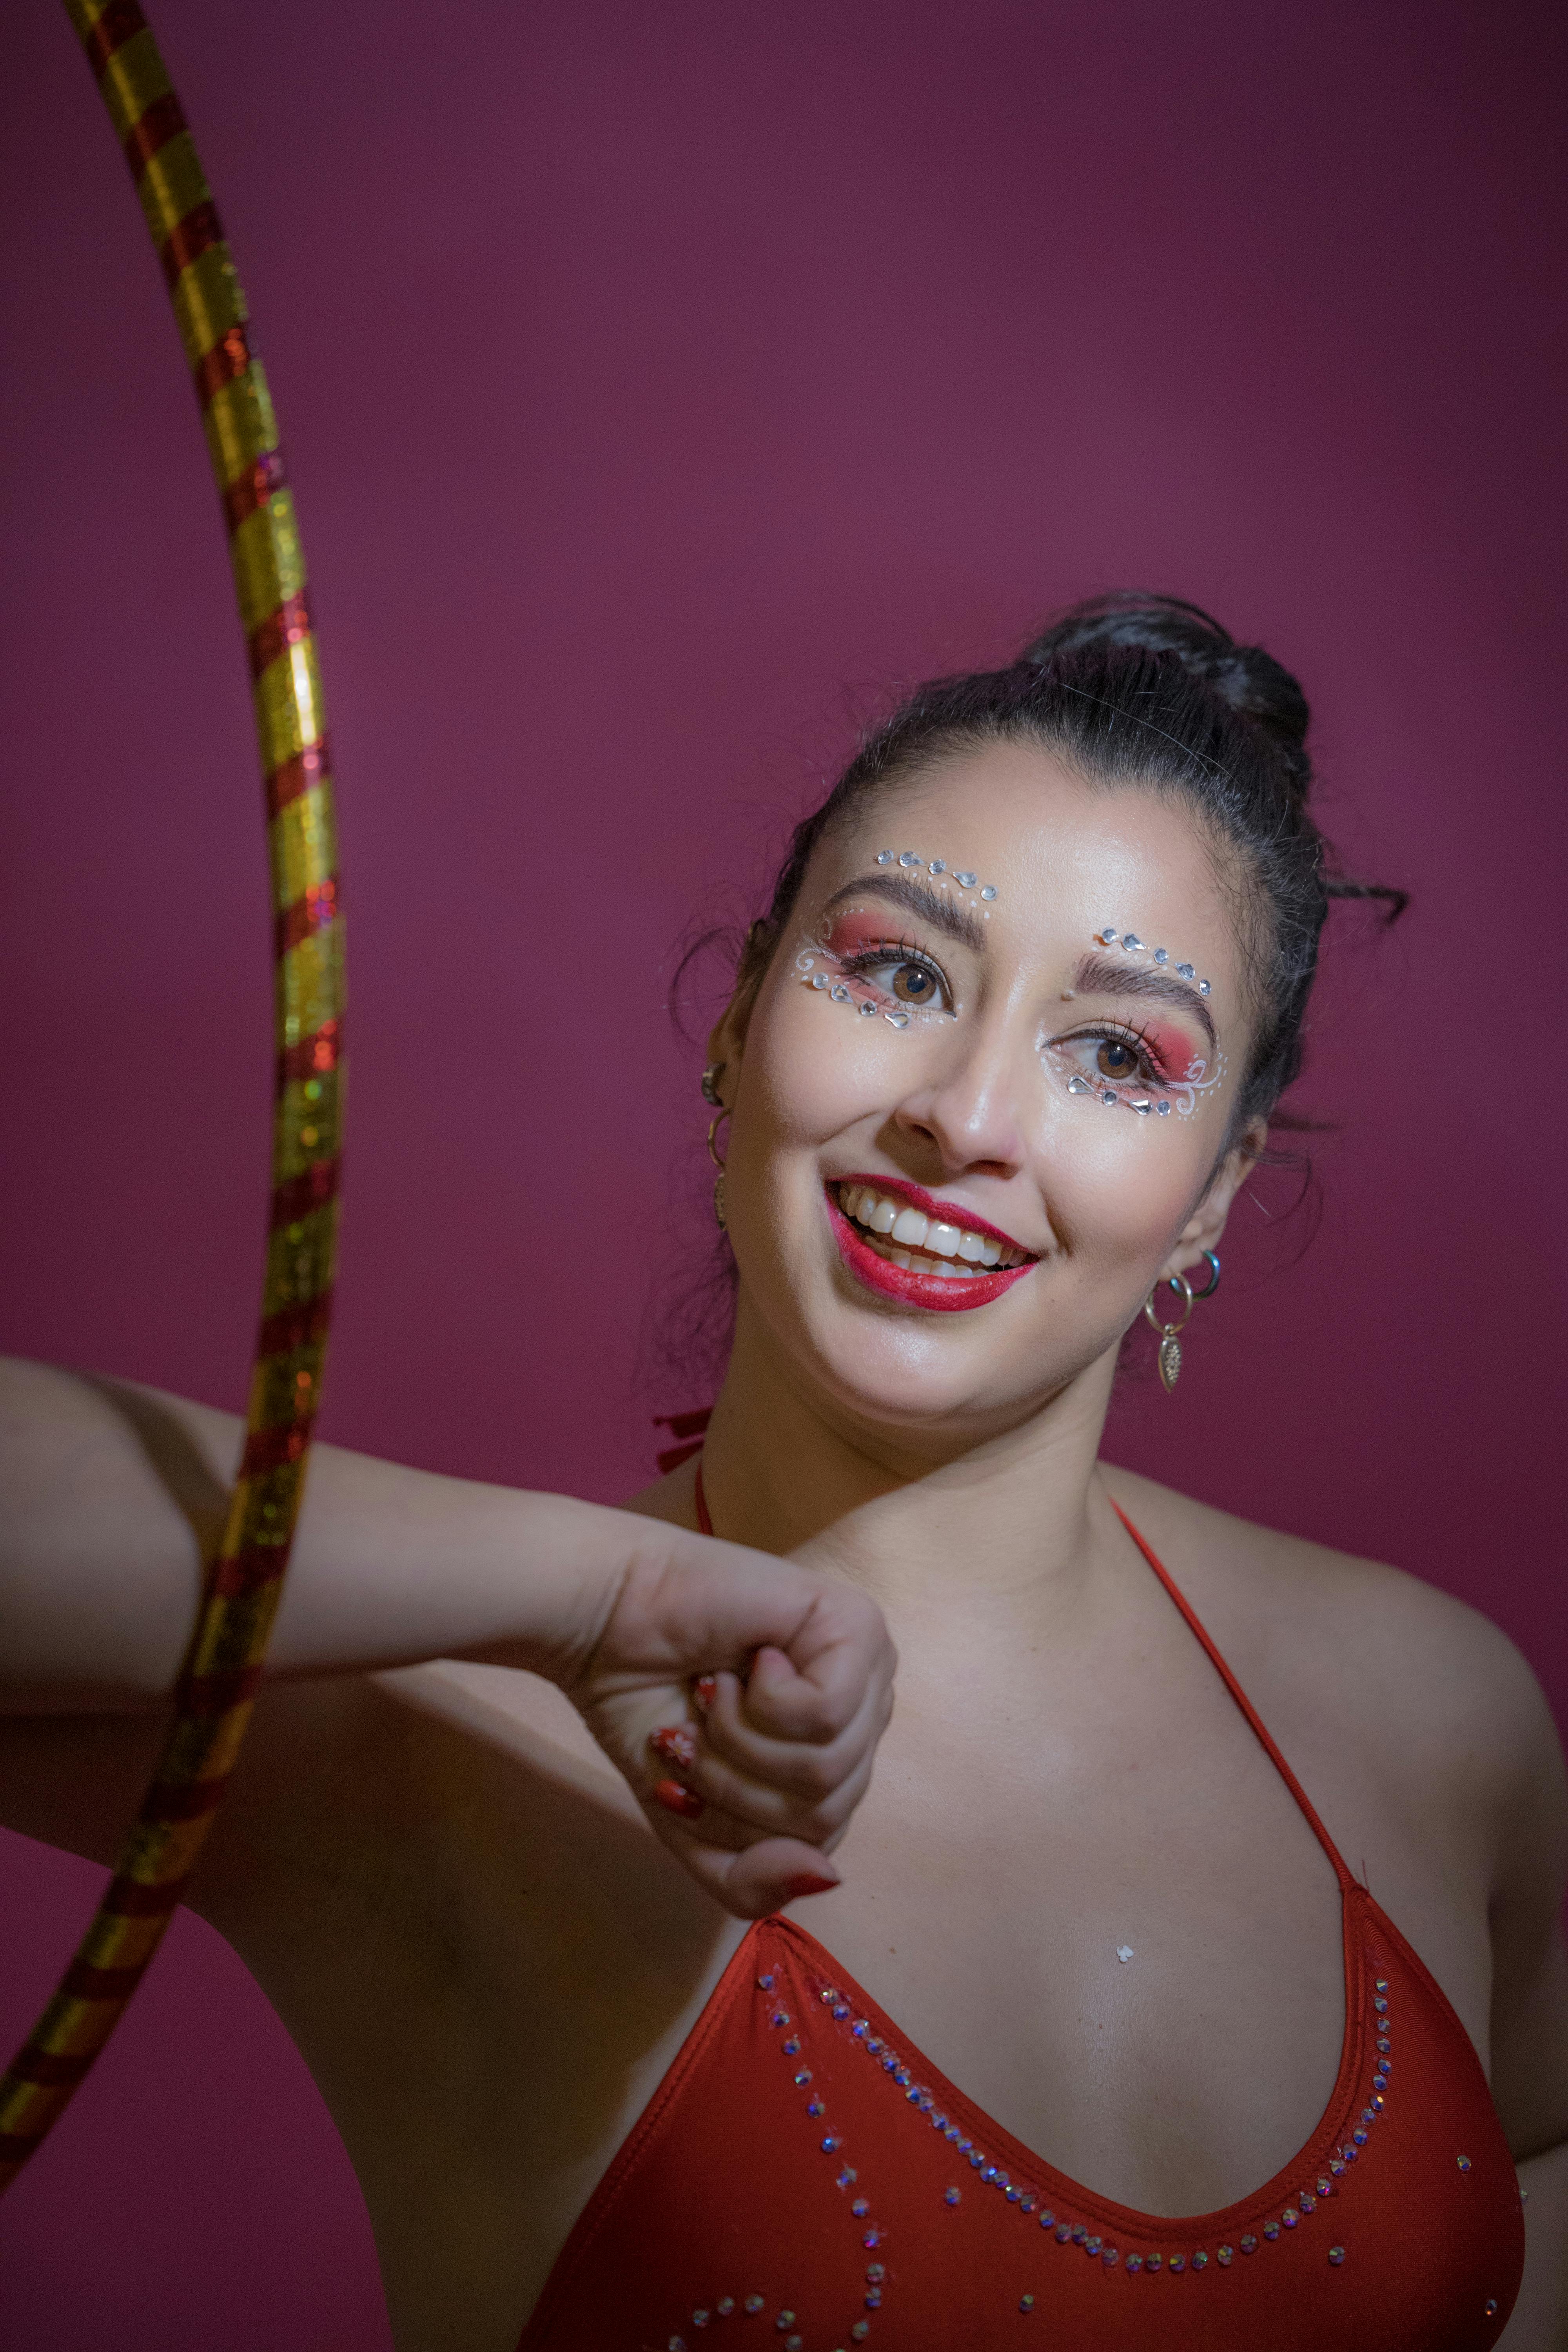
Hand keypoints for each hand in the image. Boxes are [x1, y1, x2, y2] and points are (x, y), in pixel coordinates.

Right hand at [555, 1526, 894, 1918]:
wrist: (601, 1625)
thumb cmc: (649, 1709)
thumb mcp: (693, 1827)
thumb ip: (751, 1881)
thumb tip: (826, 1878)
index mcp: (834, 1753)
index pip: (819, 1841)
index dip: (741, 1827)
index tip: (692, 1766)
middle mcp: (865, 1710)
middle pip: (826, 1814)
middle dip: (735, 1790)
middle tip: (697, 1728)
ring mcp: (868, 1666)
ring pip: (827, 1771)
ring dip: (742, 1746)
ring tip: (714, 1693)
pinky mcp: (856, 1626)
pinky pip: (828, 1715)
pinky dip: (762, 1705)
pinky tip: (744, 1665)